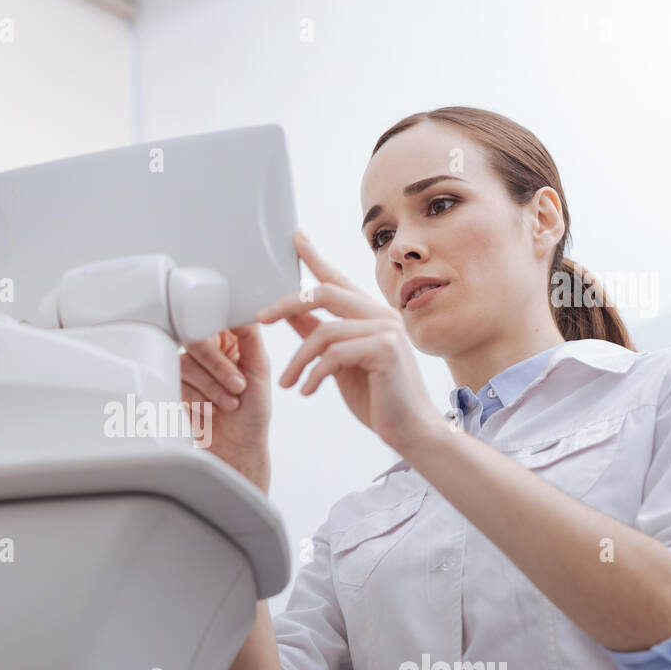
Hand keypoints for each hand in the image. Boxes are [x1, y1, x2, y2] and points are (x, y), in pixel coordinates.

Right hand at [179, 324, 271, 493]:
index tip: (224, 342)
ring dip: (210, 387)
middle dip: (218, 367)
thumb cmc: (253, 413)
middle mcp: (208, 351)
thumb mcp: (260, 369)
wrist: (236, 448)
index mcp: (231, 340)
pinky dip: (197, 399)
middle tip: (239, 385)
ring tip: (230, 405)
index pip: (216, 320)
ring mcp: (191, 368)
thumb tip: (240, 308)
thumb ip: (250, 336)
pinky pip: (177, 382)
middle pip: (198, 339)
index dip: (218, 328)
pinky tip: (211, 411)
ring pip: (186, 362)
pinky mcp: (176, 386)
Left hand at [256, 229, 443, 455]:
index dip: (313, 257)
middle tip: (260, 317)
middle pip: (324, 292)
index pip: (336, 279)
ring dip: (297, 360)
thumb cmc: (377, 397)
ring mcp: (386, 329)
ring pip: (324, 331)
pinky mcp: (386, 349)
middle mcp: (380, 314)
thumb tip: (288, 312)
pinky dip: (314, 374)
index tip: (294, 239)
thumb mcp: (338, 362)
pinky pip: (334, 354)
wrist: (411, 430)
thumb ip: (318, 334)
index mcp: (370, 314)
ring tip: (287, 383)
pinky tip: (307, 391)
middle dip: (286, 303)